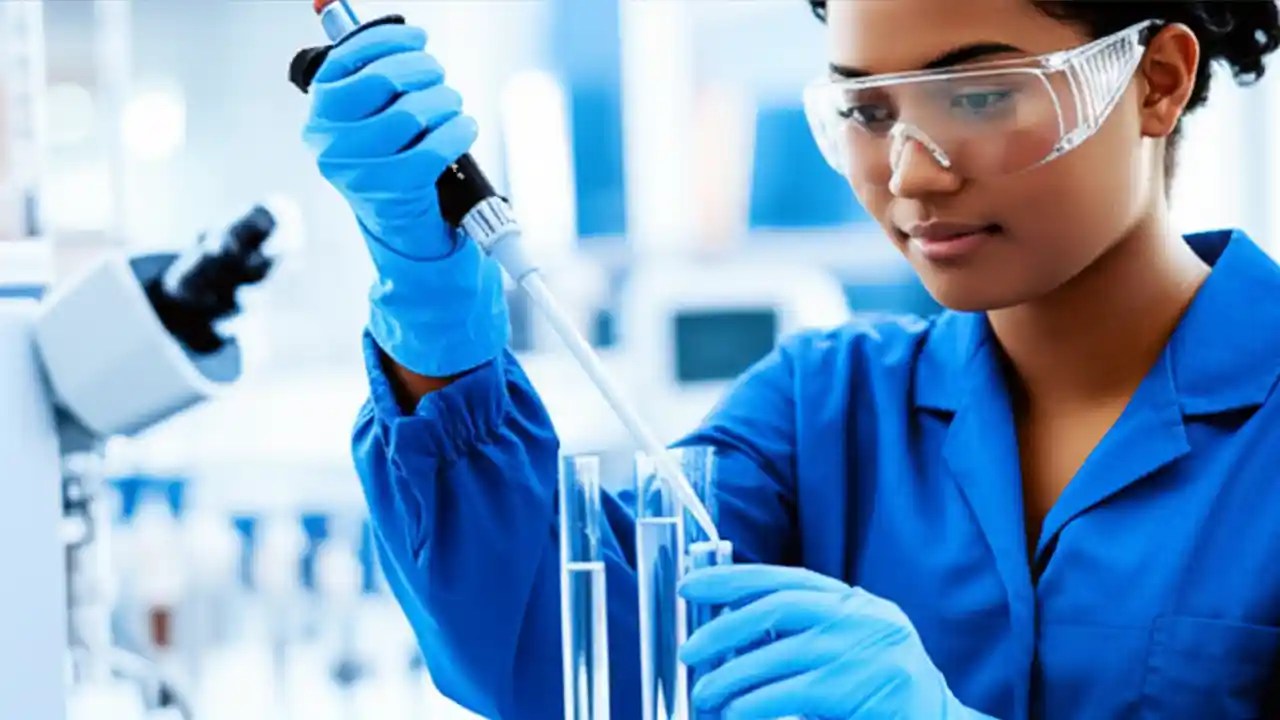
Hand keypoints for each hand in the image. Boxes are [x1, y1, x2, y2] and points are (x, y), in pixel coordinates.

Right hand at [304, 22, 473, 258]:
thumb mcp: (370, 116)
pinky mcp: (391, 190)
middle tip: (439, 76)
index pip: (348, 57)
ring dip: (445, 101)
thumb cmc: (390, 157)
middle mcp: (328, 139)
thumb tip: (403, 34)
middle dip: (424, 70)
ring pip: (413, 113)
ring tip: (452, 106)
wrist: (399, 223)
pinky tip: (463, 128)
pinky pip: (435, 148)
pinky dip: (459, 131)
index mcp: (320, 111)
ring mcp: (357, 169)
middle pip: (384, 80)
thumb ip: (373, 75)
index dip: (390, 40)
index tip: (419, 39)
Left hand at [679, 565, 988, 719]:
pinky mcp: (854, 689)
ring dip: (730, 676)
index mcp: (854, 601)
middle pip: (774, 608)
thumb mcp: (849, 643)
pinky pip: (788, 693)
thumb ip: (805, 629)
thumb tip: (731, 627)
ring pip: (776, 655)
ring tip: (704, 692)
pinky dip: (753, 702)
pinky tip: (734, 711)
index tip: (690, 585)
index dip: (732, 578)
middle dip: (722, 627)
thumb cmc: (882, 689)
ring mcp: (859, 650)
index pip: (783, 579)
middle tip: (689, 649)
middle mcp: (858, 616)